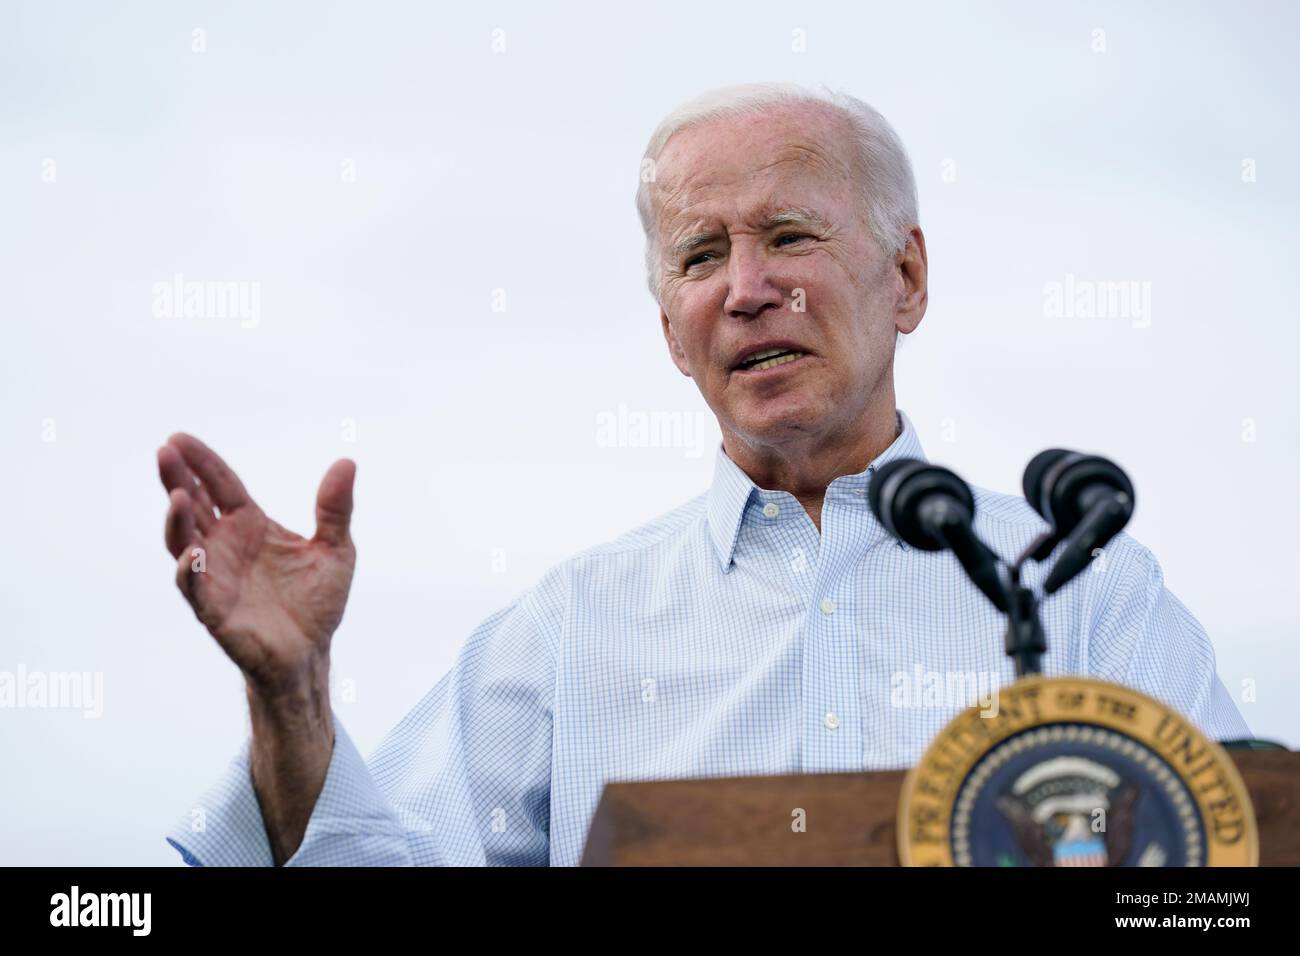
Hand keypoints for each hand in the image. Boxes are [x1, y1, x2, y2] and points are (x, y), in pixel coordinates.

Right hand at [157, 434, 356, 694]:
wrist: (311, 654)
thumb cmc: (317, 602)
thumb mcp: (336, 549)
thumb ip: (335, 508)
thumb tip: (347, 462)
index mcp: (250, 525)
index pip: (220, 486)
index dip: (202, 462)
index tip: (178, 437)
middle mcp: (224, 546)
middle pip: (192, 506)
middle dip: (176, 478)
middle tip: (165, 451)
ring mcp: (214, 576)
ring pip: (184, 543)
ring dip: (177, 520)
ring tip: (178, 495)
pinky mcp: (213, 610)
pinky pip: (195, 588)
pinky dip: (191, 571)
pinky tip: (193, 554)